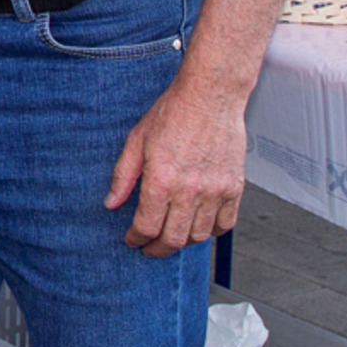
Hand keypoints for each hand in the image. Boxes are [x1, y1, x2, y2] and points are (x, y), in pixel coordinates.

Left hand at [105, 77, 246, 255]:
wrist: (209, 97)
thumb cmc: (172, 113)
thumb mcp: (136, 141)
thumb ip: (123, 176)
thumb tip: (111, 203)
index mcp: (162, 180)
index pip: (147, 226)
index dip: (136, 238)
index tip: (132, 239)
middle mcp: (190, 190)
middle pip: (173, 238)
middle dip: (157, 249)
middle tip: (149, 247)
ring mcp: (215, 191)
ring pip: (199, 236)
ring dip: (182, 241)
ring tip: (171, 235)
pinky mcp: (235, 188)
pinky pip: (225, 224)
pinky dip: (211, 232)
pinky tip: (198, 226)